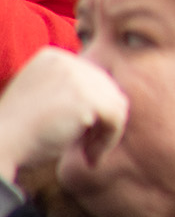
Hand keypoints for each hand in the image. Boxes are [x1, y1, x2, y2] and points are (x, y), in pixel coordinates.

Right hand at [0, 48, 127, 183]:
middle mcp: (65, 60)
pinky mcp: (86, 97)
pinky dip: (107, 140)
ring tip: (88, 154)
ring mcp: (76, 76)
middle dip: (101, 120)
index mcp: (52, 58)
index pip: (91, 79)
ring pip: (115, 103)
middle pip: (106, 88)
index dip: (92, 109)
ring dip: (106, 132)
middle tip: (86, 147)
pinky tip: (90, 158)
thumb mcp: (43, 101)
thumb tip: (112, 97)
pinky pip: (116, 118)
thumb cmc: (17, 135)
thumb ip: (69, 91)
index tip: (80, 133)